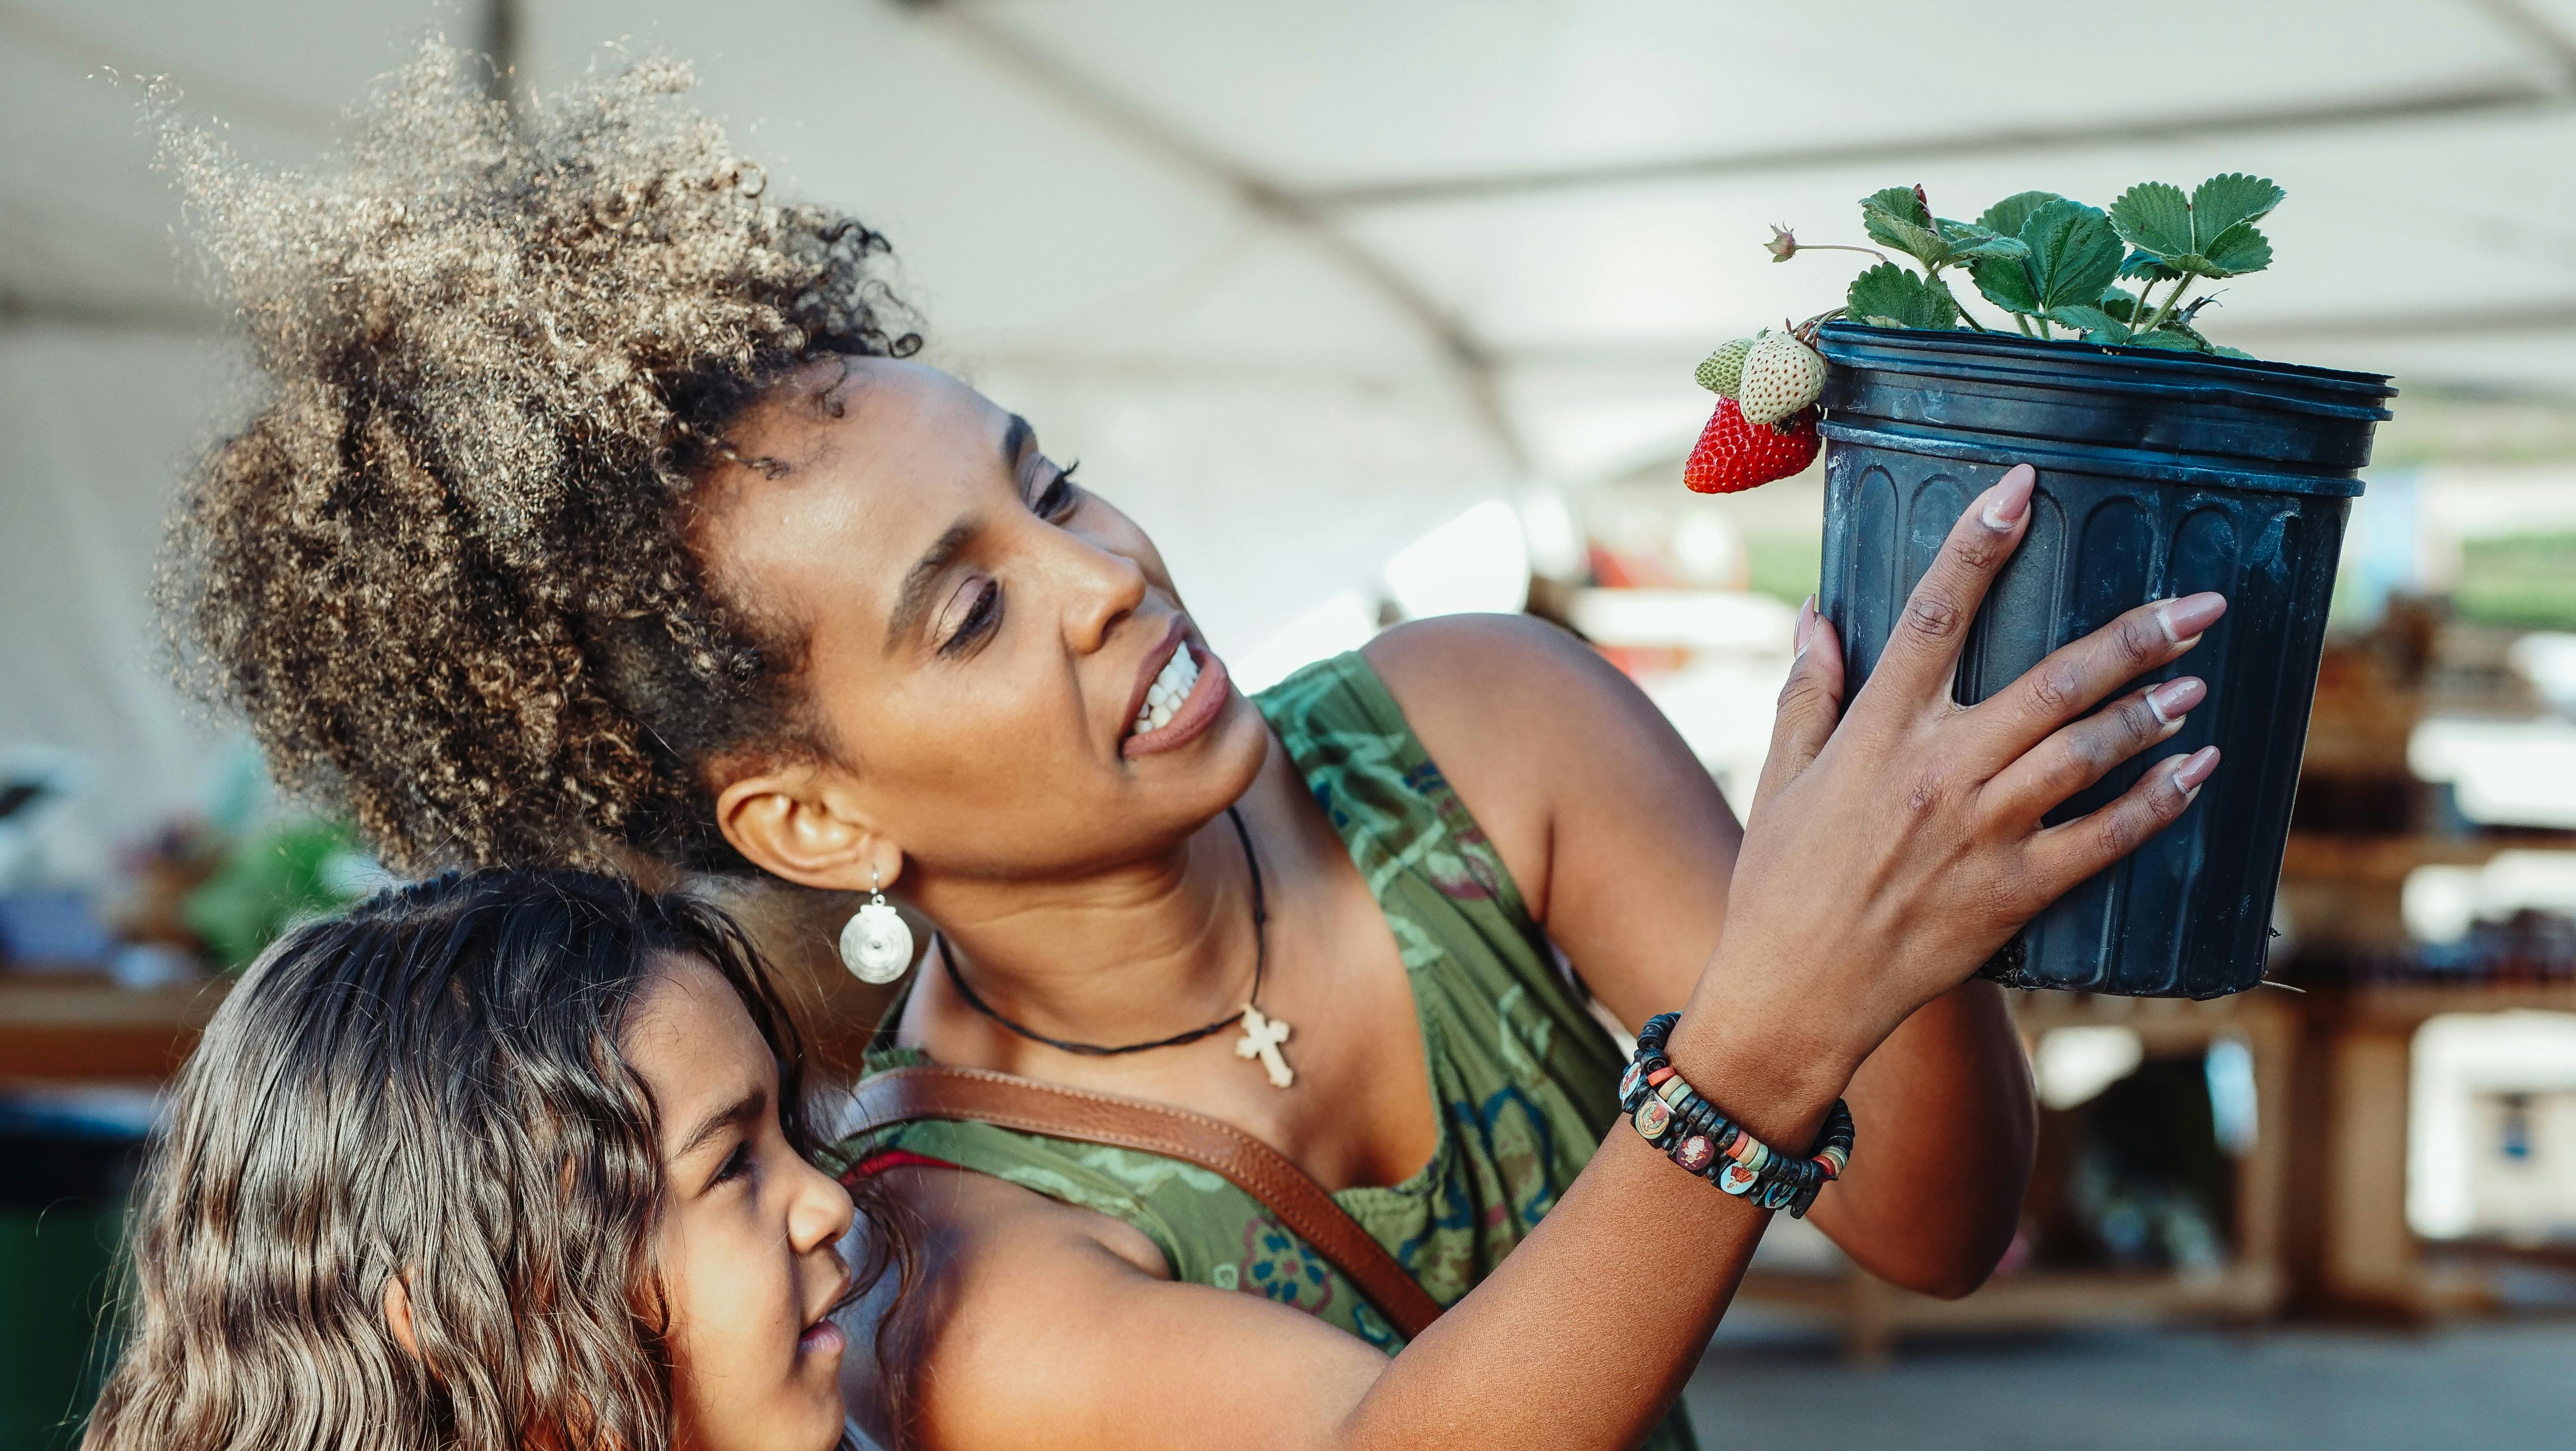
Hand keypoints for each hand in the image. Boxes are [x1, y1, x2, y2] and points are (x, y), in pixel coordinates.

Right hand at [1690, 463, 2222, 1090]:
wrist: (1793, 992)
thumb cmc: (1779, 881)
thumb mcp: (1780, 776)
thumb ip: (1805, 693)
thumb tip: (1815, 614)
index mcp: (1876, 732)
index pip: (1931, 617)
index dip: (1976, 547)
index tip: (2020, 489)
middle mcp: (1935, 772)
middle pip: (2049, 683)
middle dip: (2132, 636)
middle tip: (2200, 601)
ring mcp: (1981, 835)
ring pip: (2084, 753)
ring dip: (2152, 711)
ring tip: (2199, 676)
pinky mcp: (2012, 895)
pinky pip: (2102, 840)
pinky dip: (2156, 801)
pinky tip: (2198, 768)